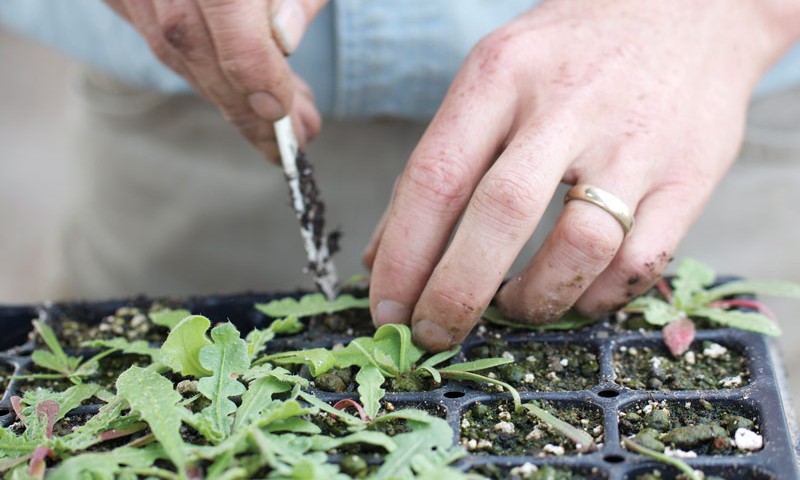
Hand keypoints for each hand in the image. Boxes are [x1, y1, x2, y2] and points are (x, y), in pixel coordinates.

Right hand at [104, 0, 326, 160]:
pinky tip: (240, 93)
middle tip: (290, 142)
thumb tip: (283, 44)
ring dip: (226, 94)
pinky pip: (157, 35)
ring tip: (276, 125)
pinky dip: (202, 69)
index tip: (285, 115)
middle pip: (191, 40)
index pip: (224, 6)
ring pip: (171, 45)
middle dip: (243, 103)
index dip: (255, 69)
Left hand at [365, 0, 799, 350]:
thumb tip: (384, 256)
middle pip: (500, 216)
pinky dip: (597, 298)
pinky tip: (576, 294)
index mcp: (502, 75)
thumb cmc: (570, 55)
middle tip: (433, 335)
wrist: (687, 11)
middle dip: (456, 294)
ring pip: (579, 248)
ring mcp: (635, 141)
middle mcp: (567, 104)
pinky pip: (640, 262)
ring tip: (513, 305)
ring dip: (534, 300)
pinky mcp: (690, 175)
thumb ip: (438, 164)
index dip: (403, 257)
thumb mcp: (492, 79)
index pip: (435, 177)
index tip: (387, 310)